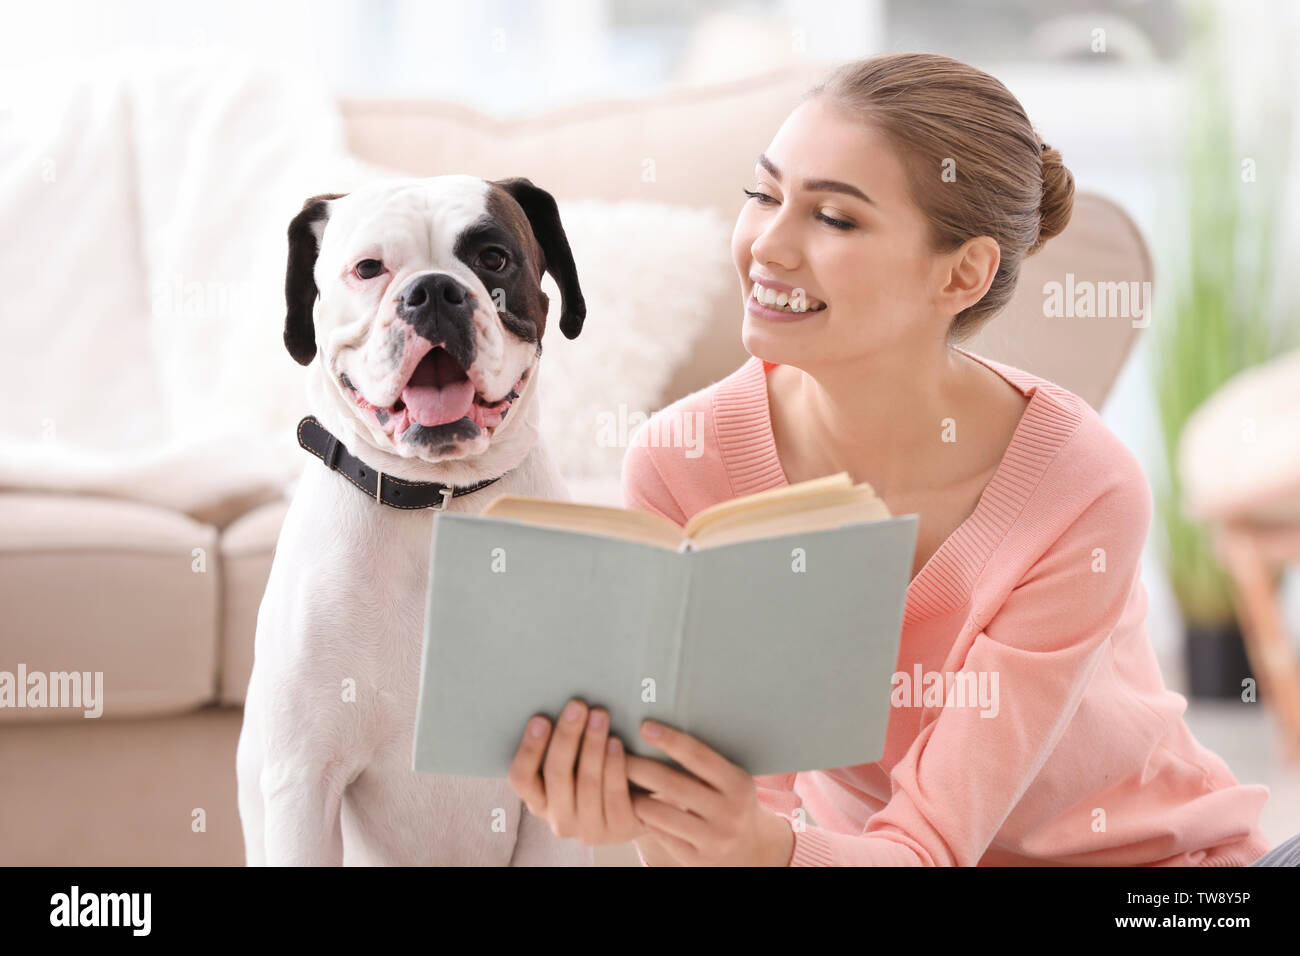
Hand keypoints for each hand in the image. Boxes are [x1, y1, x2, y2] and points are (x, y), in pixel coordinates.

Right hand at [507, 697, 650, 846]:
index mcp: (538, 801)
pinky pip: (614, 794)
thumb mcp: (573, 765)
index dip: (529, 749)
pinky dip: (615, 765)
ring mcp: (588, 829)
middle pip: (556, 774)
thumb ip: (563, 746)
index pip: (521, 779)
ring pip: (587, 782)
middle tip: (578, 705)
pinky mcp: (617, 830)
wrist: (639, 809)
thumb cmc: (597, 773)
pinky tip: (616, 742)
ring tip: (600, 715)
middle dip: (567, 736)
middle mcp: (558, 820)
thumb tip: (563, 704)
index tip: (541, 718)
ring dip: (592, 745)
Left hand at [626, 718, 794, 865]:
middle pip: (673, 784)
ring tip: (617, 782)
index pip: (698, 756)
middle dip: (639, 766)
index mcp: (738, 784)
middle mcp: (729, 812)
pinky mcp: (697, 859)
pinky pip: (660, 835)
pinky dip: (645, 820)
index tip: (644, 726)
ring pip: (660, 813)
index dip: (670, 740)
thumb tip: (657, 729)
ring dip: (634, 796)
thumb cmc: (729, 802)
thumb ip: (704, 763)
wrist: (748, 850)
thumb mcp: (731, 780)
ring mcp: (714, 839)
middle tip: (614, 752)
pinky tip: (634, 808)